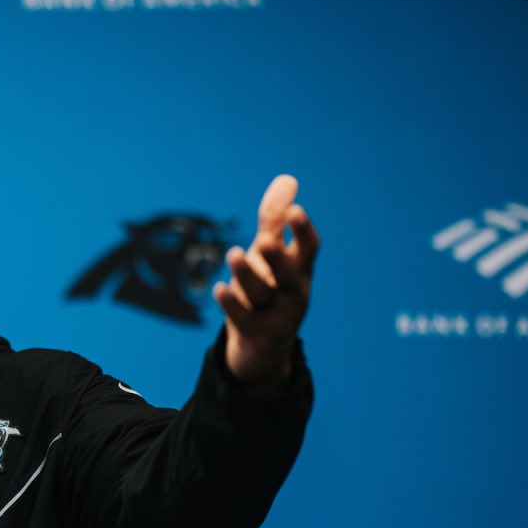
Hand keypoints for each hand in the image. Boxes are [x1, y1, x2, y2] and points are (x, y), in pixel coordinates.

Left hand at [213, 174, 319, 387]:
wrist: (265, 348)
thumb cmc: (270, 290)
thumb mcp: (272, 256)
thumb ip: (276, 221)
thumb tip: (288, 179)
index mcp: (299, 270)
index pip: (309, 249)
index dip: (302, 231)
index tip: (295, 210)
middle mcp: (292, 292)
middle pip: (289, 274)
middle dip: (279, 258)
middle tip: (265, 241)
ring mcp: (277, 315)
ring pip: (262, 294)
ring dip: (248, 274)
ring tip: (232, 254)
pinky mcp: (256, 332)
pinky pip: (243, 317)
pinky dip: (231, 304)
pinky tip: (218, 288)